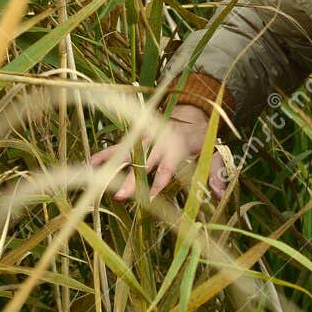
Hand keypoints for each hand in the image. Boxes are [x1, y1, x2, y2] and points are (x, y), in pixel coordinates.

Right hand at [89, 104, 228, 200]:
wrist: (194, 114)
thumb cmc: (203, 139)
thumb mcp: (214, 153)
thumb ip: (215, 174)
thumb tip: (219, 195)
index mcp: (177, 146)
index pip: (166, 168)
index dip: (158, 182)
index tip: (148, 197)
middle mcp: (159, 141)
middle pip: (143, 163)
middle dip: (130, 180)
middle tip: (119, 196)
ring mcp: (147, 138)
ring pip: (128, 152)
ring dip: (113, 165)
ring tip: (96, 176)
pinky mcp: (140, 136)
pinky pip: (122, 145)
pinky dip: (108, 153)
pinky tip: (93, 162)